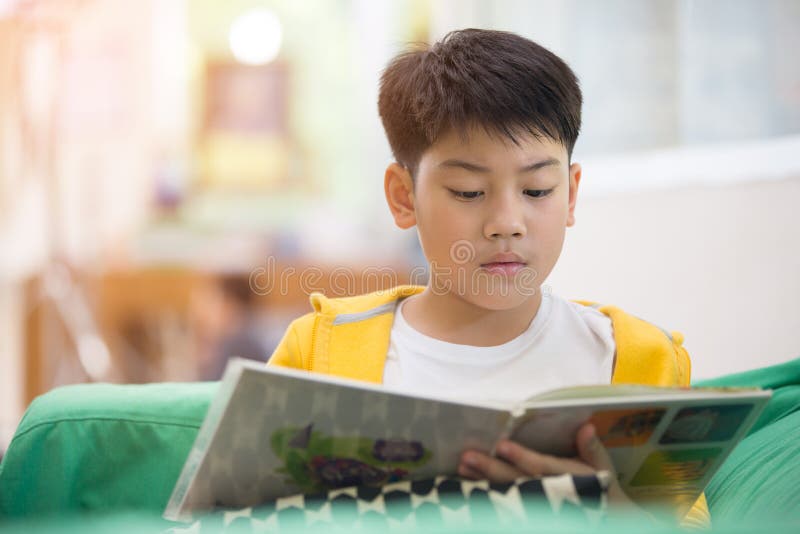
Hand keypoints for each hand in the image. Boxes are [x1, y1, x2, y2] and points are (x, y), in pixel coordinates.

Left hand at [458, 423, 632, 505]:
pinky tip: (467, 486)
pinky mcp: (527, 514)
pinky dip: (485, 497)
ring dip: (482, 481)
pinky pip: (503, 506)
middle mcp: (549, 495)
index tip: (502, 445)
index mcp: (568, 480)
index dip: (521, 457)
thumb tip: (586, 427)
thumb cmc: (600, 488)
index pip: (541, 468)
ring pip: (505, 495)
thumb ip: (592, 449)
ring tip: (462, 467)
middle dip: (491, 469)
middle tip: (467, 457)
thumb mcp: (601, 468)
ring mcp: (537, 508)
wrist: (604, 522)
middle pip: (516, 482)